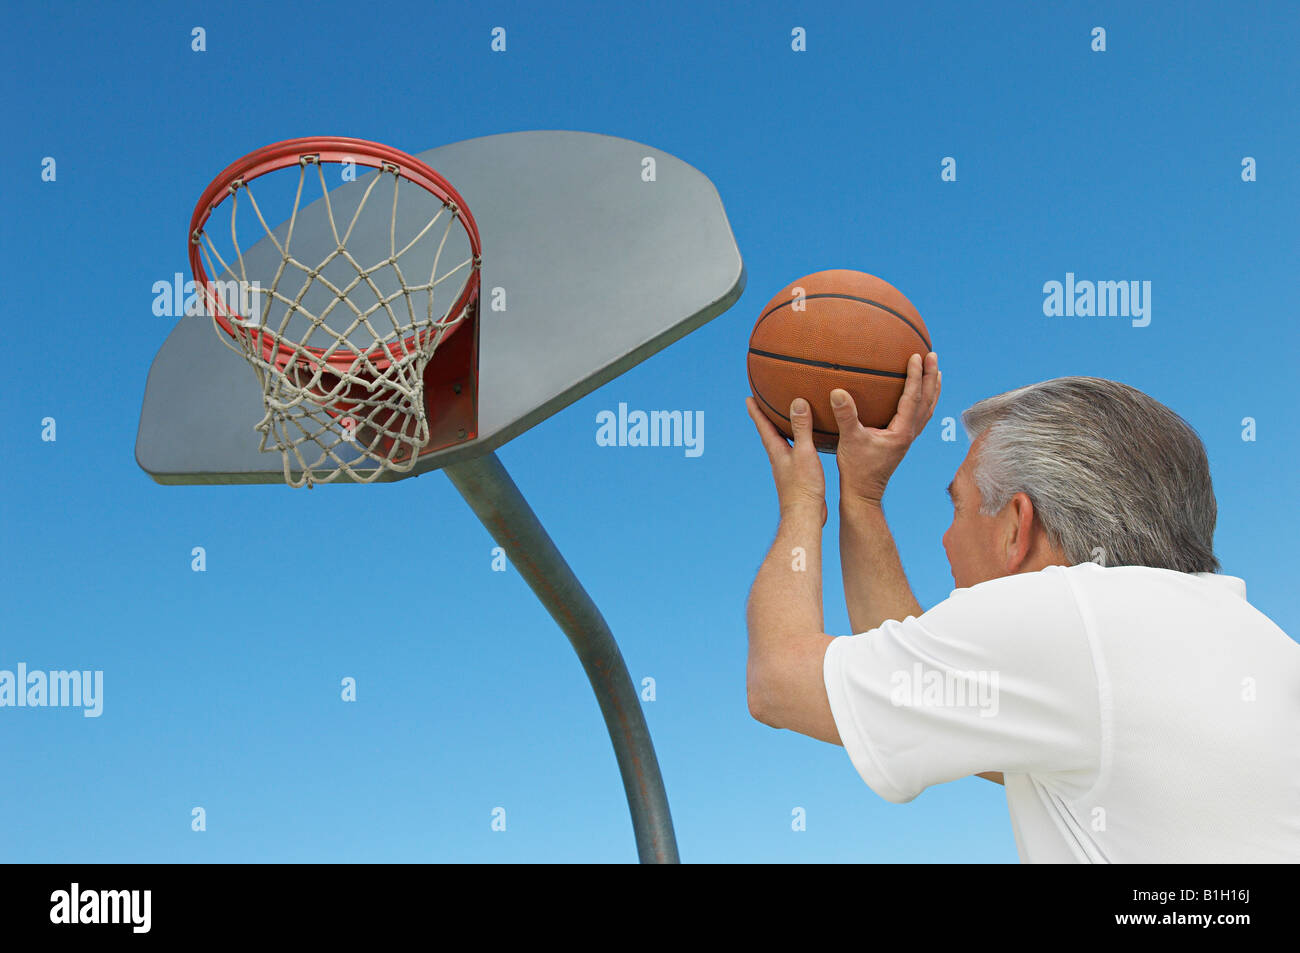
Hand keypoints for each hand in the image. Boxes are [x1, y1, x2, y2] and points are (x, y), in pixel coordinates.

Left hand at [746, 396, 826, 524]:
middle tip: (760, 406)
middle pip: (768, 434)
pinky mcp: (795, 477)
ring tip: (781, 422)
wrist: (805, 515)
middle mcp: (778, 459)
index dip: (756, 411)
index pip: (763, 426)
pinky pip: (792, 453)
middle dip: (765, 419)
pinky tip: (802, 446)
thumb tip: (797, 402)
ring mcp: (785, 468)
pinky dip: (793, 444)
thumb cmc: (803, 486)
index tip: (748, 398)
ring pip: (779, 444)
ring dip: (778, 431)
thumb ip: (802, 428)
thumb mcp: (805, 452)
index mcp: (777, 451)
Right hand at [833, 351, 940, 505]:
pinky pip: (919, 416)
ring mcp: (908, 438)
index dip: (916, 375)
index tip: (917, 356)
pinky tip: (917, 396)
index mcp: (902, 431)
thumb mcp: (849, 440)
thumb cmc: (856, 469)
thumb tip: (837, 391)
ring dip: (932, 388)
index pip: (913, 397)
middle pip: (927, 400)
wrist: (863, 493)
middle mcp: (910, 433)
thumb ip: (846, 416)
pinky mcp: (902, 441)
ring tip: (935, 372)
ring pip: (927, 408)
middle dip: (931, 376)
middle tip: (933, 355)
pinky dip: (923, 401)